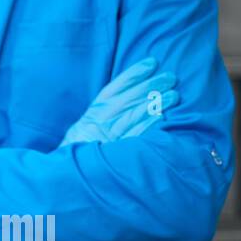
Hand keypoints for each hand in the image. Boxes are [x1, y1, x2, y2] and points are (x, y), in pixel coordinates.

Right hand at [58, 57, 179, 146]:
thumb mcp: (82, 132)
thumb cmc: (77, 153)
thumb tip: (123, 102)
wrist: (65, 178)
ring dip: (155, 104)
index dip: (132, 75)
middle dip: (150, 86)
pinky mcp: (116, 153)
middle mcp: (99, 123)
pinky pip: (135, 137)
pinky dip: (148, 126)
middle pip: (128, 100)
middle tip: (170, 76)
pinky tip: (163, 118)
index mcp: (91, 116)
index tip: (151, 63)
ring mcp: (108, 138)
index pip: (113, 90)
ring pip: (134, 116)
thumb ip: (99, 118)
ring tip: (174, 94)